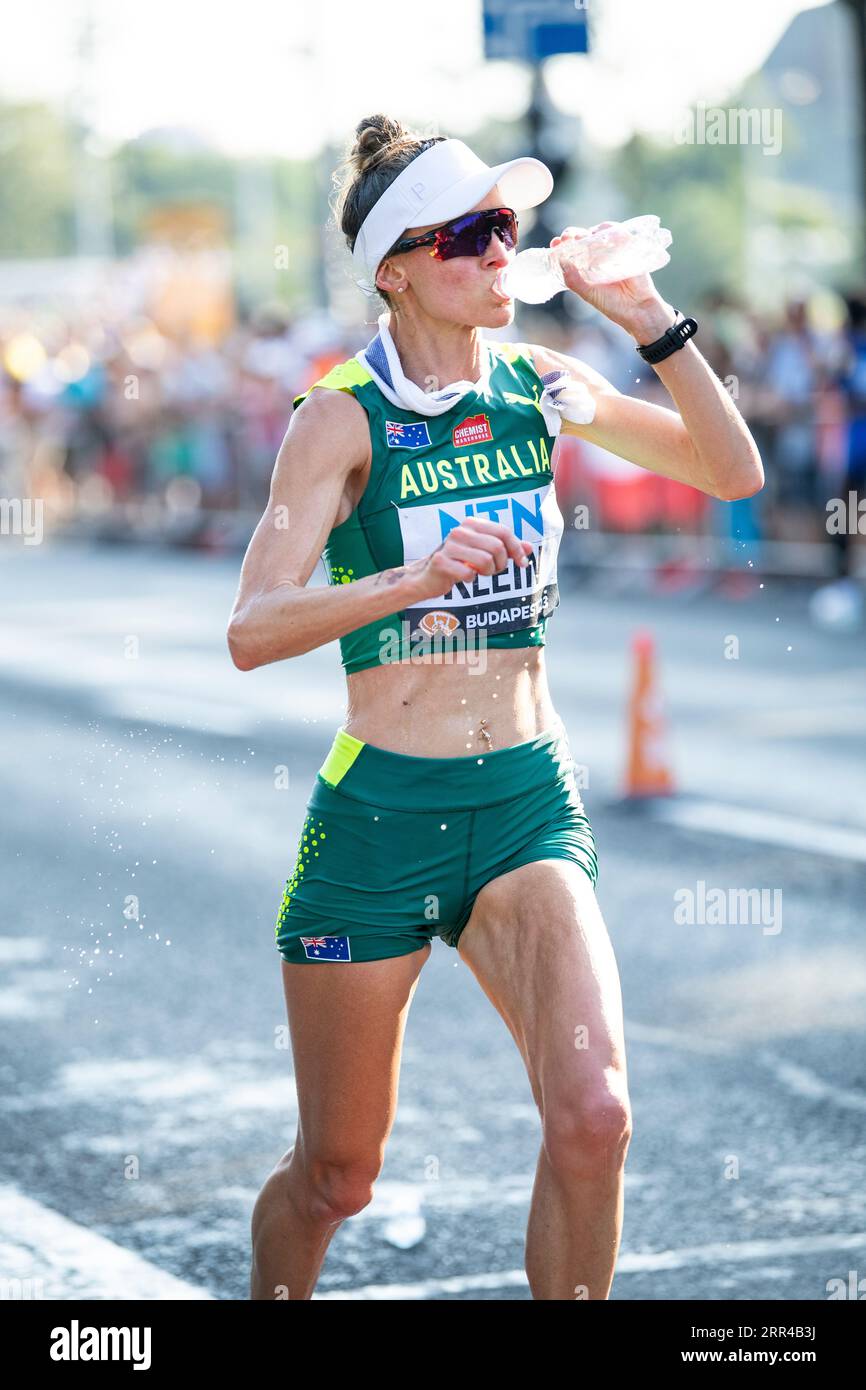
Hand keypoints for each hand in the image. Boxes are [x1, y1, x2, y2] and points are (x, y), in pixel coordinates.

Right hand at [406, 517, 532, 603]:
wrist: (428, 576)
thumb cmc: (459, 562)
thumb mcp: (484, 552)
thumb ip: (506, 548)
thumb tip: (529, 548)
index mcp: (472, 523)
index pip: (504, 532)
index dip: (517, 549)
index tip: (522, 564)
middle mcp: (460, 531)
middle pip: (497, 547)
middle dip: (501, 563)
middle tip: (494, 570)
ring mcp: (449, 545)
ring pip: (485, 561)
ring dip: (487, 572)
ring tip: (479, 573)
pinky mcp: (441, 561)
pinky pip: (469, 573)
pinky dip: (471, 579)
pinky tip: (465, 577)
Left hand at [551, 223, 674, 342]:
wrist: (637, 309)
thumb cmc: (612, 304)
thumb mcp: (588, 294)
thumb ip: (574, 280)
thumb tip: (561, 262)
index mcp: (585, 266)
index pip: (571, 250)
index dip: (562, 245)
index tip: (555, 243)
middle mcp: (598, 256)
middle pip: (583, 238)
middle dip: (573, 234)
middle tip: (568, 236)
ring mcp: (613, 251)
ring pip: (600, 233)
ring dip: (590, 231)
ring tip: (582, 236)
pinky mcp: (628, 248)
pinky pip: (619, 234)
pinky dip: (611, 231)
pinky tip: (602, 234)